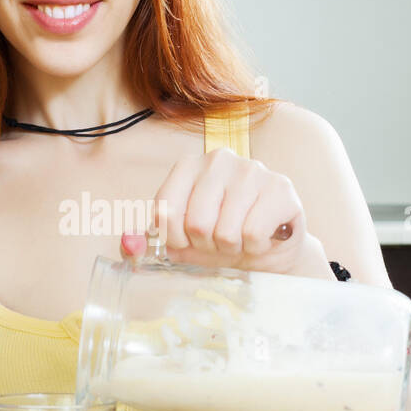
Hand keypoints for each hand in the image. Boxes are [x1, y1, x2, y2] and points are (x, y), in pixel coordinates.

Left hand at [138, 147, 322, 274]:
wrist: (270, 250)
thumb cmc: (221, 242)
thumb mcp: (181, 245)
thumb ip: (147, 245)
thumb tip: (128, 244)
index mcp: (188, 166)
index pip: (163, 210)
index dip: (174, 238)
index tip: (188, 241)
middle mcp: (219, 159)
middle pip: (196, 223)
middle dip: (206, 244)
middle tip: (219, 241)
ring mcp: (253, 170)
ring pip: (225, 231)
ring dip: (232, 248)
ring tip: (241, 239)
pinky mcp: (281, 188)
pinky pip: (253, 234)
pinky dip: (255, 248)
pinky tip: (261, 238)